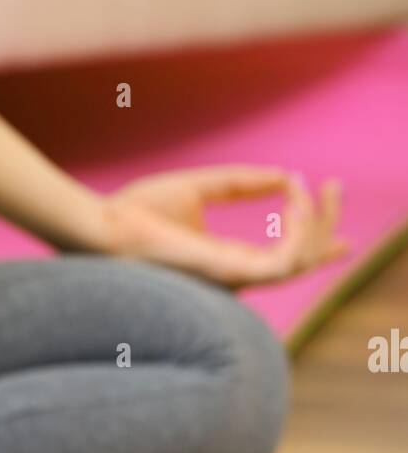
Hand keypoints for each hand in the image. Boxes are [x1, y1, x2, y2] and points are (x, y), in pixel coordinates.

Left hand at [100, 166, 348, 287]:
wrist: (107, 224)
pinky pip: (283, 262)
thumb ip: (241, 183)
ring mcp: (232, 277)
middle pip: (297, 262)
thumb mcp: (201, 187)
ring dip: (319, 226)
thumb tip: (281, 174)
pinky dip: (300, 231)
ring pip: (297, 264)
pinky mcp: (228, 272)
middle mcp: (233, 275)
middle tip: (334, 186)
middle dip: (325, 229)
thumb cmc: (138, 210)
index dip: (316, 247)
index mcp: (226, 258)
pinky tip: (297, 198)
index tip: (346, 239)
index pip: (283, 260)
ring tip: (320, 188)